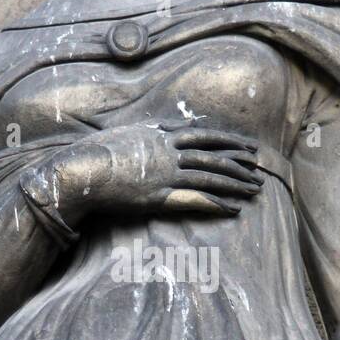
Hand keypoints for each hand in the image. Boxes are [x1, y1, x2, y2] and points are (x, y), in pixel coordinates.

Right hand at [36, 123, 263, 224]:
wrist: (81, 170)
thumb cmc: (96, 154)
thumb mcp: (125, 135)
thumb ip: (145, 134)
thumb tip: (155, 131)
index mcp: (161, 136)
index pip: (204, 137)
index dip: (229, 142)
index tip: (247, 146)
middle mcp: (169, 154)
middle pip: (213, 157)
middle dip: (239, 163)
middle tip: (258, 169)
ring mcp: (166, 175)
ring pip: (210, 178)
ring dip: (235, 184)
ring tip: (254, 189)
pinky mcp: (160, 197)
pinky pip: (196, 200)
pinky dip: (217, 204)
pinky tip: (233, 209)